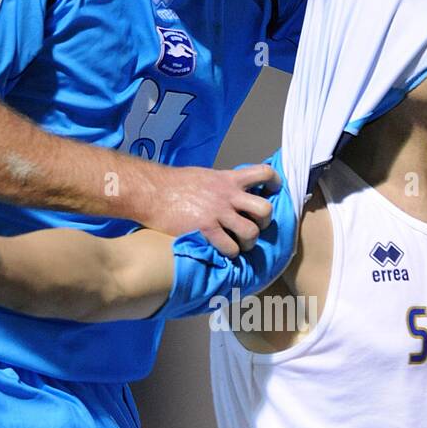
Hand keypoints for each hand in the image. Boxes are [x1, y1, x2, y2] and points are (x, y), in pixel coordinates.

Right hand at [142, 162, 281, 257]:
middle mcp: (228, 195)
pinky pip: (230, 248)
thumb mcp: (204, 176)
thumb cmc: (174, 184)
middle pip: (265, 210)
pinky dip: (230, 253)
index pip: (264, 173)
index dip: (275, 183)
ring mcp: (218, 213)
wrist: (151, 191)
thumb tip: (232, 193)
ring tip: (239, 245)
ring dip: (248, 243)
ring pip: (251, 233)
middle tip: (255, 227)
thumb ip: (222, 184)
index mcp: (228, 179)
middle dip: (265, 223)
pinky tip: (223, 252)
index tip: (273, 192)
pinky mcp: (206, 229)